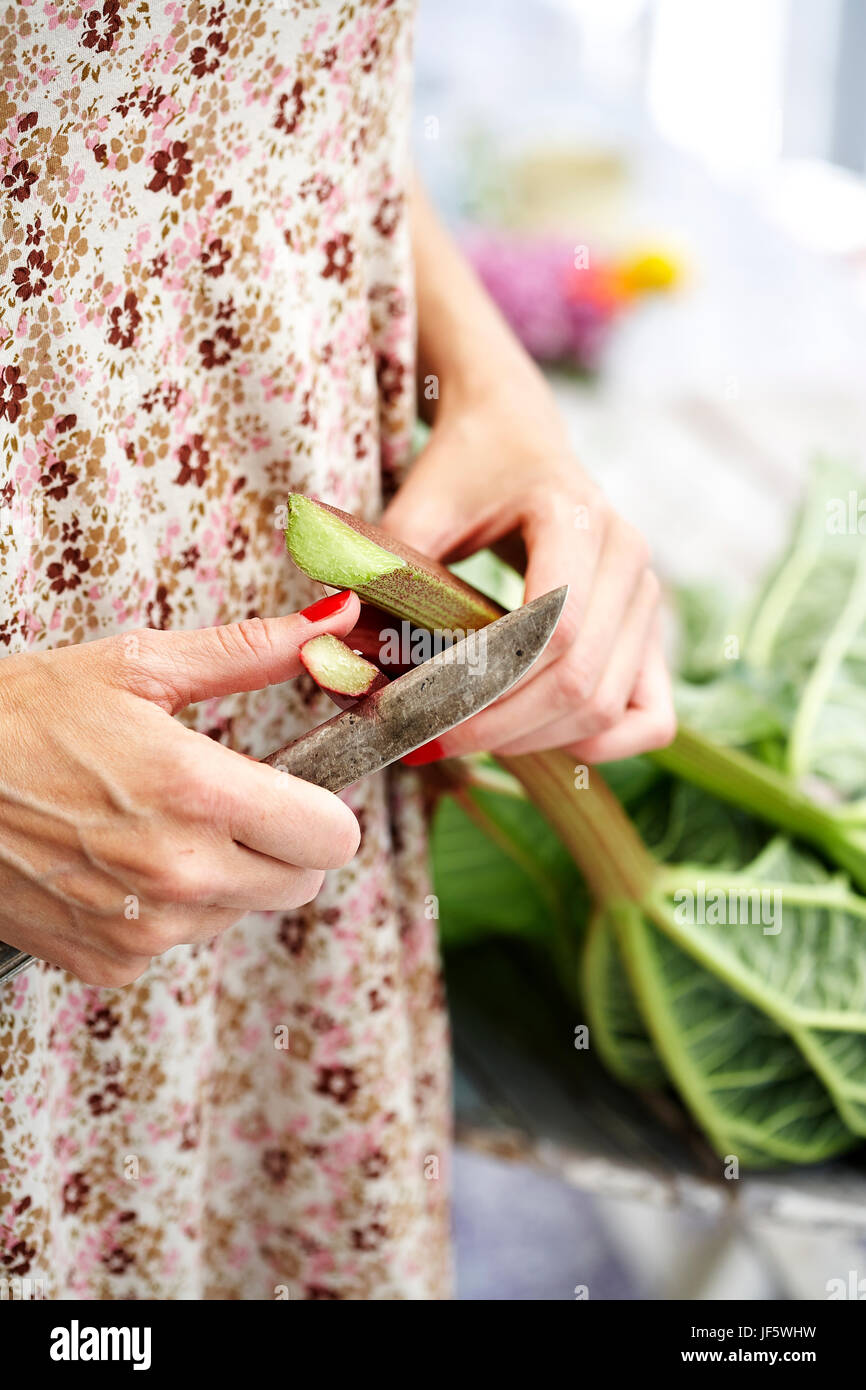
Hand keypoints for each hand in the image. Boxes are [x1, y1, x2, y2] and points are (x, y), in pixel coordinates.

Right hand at [0, 594, 361, 985]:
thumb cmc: (23, 715)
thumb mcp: (137, 667)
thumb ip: (248, 652)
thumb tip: (334, 623)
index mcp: (200, 791)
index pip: (332, 837)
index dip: (320, 808)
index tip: (288, 788)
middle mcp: (181, 873)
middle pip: (301, 882)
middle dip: (279, 843)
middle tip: (222, 802)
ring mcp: (144, 929)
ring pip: (240, 913)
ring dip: (221, 877)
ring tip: (150, 825)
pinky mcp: (109, 963)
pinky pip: (177, 943)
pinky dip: (162, 910)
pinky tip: (114, 863)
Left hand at [382, 380, 674, 763]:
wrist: (516, 435)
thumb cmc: (465, 469)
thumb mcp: (417, 504)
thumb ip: (379, 567)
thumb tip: (330, 643)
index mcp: (576, 517)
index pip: (551, 628)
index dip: (483, 687)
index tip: (414, 714)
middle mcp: (628, 560)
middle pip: (578, 681)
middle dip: (497, 727)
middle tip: (425, 742)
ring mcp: (647, 600)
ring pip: (606, 708)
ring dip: (533, 742)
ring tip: (463, 739)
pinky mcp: (649, 634)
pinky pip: (650, 717)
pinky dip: (599, 745)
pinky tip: (535, 739)